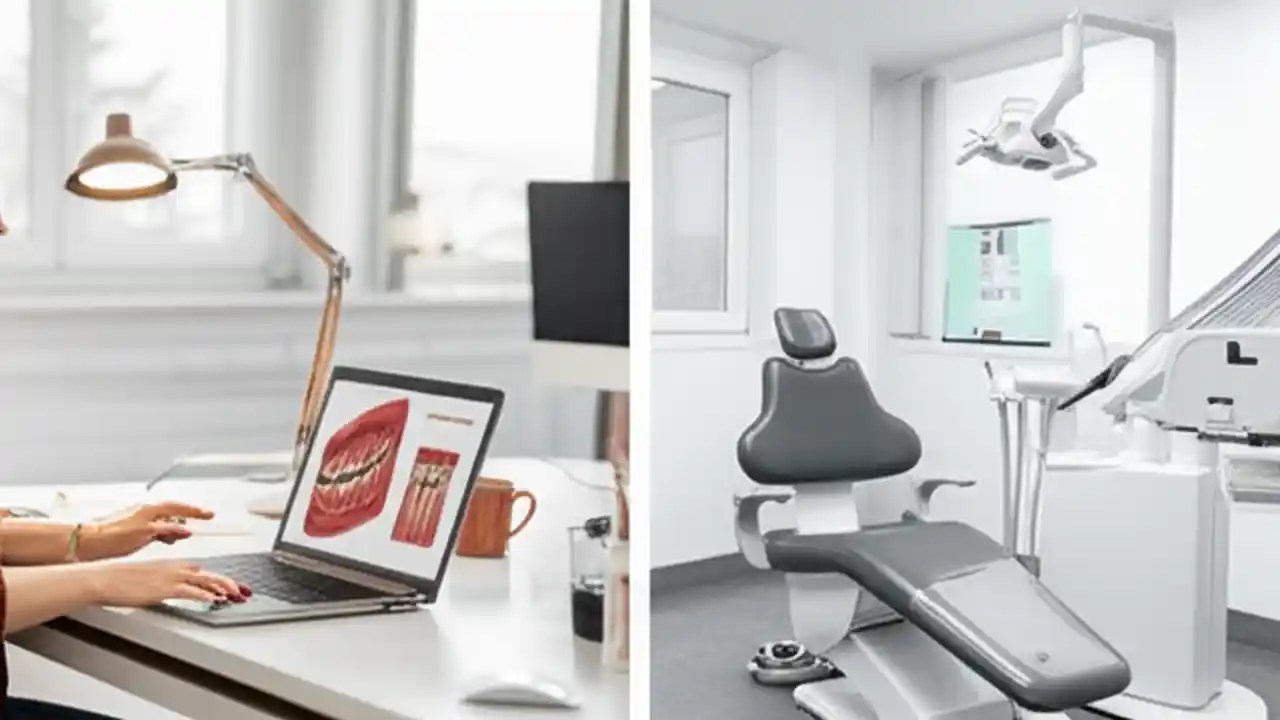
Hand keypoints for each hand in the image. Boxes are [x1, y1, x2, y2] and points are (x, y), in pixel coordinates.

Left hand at [80, 502, 214, 560]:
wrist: (88, 542)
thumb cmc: (113, 537)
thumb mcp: (146, 533)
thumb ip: (168, 530)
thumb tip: (185, 529)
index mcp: (150, 509)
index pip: (179, 507)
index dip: (196, 511)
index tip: (210, 514)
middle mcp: (145, 510)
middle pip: (172, 511)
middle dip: (187, 516)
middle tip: (201, 520)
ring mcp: (138, 518)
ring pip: (163, 520)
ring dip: (175, 526)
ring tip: (182, 535)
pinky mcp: (132, 527)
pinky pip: (155, 526)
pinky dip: (163, 531)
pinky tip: (164, 539)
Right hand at [89, 559, 251, 606]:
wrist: (103, 579)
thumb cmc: (117, 580)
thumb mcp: (143, 580)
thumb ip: (158, 585)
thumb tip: (163, 592)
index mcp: (169, 565)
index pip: (199, 572)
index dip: (216, 580)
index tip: (229, 586)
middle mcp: (173, 568)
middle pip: (207, 574)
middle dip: (227, 583)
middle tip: (243, 591)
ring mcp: (170, 577)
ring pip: (205, 580)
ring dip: (223, 587)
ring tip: (238, 594)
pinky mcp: (164, 588)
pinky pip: (191, 591)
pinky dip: (206, 594)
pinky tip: (217, 598)